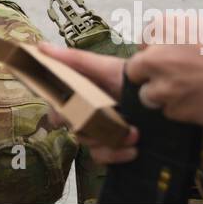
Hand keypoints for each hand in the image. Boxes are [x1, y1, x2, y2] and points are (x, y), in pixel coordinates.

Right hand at [38, 43, 139, 164]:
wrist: (161, 95)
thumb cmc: (130, 78)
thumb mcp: (104, 66)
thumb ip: (73, 59)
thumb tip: (40, 46)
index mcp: (80, 94)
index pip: (58, 105)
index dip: (56, 113)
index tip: (60, 118)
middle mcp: (87, 113)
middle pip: (74, 128)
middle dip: (91, 127)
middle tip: (107, 122)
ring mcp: (100, 131)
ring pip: (88, 144)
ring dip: (109, 142)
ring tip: (133, 134)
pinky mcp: (113, 147)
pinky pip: (103, 157)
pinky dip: (117, 155)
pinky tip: (132, 150)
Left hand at [125, 18, 202, 127]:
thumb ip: (180, 35)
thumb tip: (171, 45)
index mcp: (163, 28)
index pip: (143, 42)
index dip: (157, 51)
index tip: (171, 56)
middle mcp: (156, 56)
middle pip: (136, 70)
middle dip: (150, 75)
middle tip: (173, 77)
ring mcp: (163, 85)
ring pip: (148, 95)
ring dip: (163, 96)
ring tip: (190, 92)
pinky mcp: (175, 110)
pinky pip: (169, 113)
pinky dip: (181, 111)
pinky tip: (202, 102)